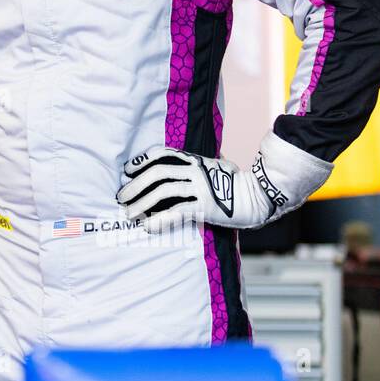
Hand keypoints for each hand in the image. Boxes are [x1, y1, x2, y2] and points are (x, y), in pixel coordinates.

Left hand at [116, 146, 278, 231]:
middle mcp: (195, 170)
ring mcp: (201, 187)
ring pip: (164, 192)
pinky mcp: (206, 206)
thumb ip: (194, 165)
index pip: (162, 154)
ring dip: (142, 203)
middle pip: (158, 173)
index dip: (142, 161)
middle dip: (136, 185)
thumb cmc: (233, 184)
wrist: (257, 198)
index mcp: (194, 159)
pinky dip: (159, 220)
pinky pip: (177, 212)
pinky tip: (147, 226)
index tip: (127, 171)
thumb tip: (174, 167)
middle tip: (121, 197)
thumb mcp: (212, 166)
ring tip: (129, 214)